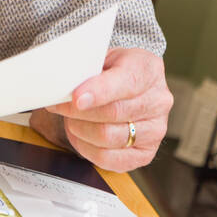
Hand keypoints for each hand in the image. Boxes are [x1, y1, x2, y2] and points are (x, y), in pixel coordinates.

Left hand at [29, 47, 172, 171]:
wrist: (125, 85)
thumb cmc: (109, 71)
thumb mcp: (99, 57)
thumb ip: (85, 69)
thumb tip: (61, 85)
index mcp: (148, 70)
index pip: (126, 83)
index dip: (99, 92)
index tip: (76, 98)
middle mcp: (158, 101)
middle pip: (113, 112)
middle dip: (77, 111)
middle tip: (58, 105)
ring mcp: (155, 130)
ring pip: (108, 137)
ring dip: (79, 129)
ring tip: (71, 119)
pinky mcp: (145, 154)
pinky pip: (108, 158)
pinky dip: (85, 148)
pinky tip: (79, 135)